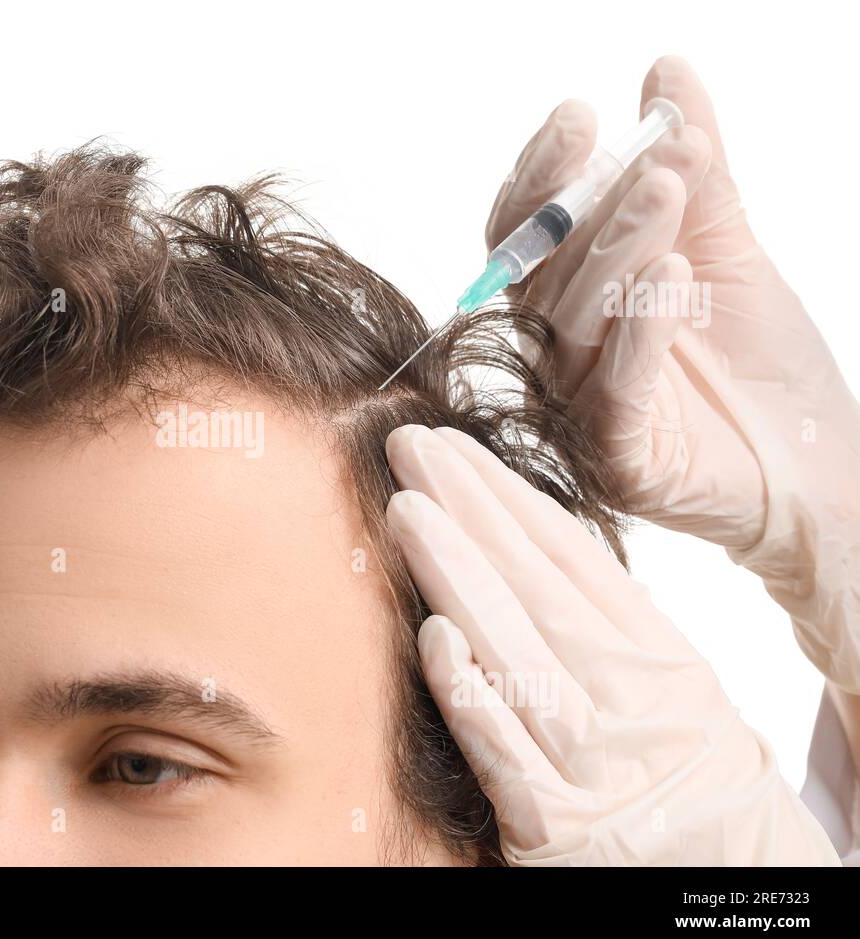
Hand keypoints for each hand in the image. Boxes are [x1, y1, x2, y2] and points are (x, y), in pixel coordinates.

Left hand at [385, 424, 837, 864]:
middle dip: (469, 510)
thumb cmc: (712, 808)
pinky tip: (434, 638)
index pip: (573, 562)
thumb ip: (615, 644)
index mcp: (665, 663)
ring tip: (405, 511)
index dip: (510, 499)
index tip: (457, 451)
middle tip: (409, 445)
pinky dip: (472, 696)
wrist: (759, 911)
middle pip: (536, 587)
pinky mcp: (564, 832)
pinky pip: (508, 755)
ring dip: (456, 577)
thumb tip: (534, 570)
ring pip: (516, 651)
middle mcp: (634, 703)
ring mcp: (598, 766)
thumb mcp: (685, 709)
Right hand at [488, 56, 859, 689]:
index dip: (540, 178)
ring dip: (618, 255)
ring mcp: (579, 411)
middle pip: (543, 276)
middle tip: (651, 162)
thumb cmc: (761, 361)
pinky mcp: (615, 463)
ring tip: (669, 195)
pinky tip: (673, 282)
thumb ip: (695, 166)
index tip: (577, 115)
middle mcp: (560, 354)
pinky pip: (612, 396)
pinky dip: (639, 337)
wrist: (815, 460)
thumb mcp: (729, 247)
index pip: (525, 235)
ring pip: (571, 326)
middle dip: (589, 214)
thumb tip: (665, 73)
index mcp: (570, 302)